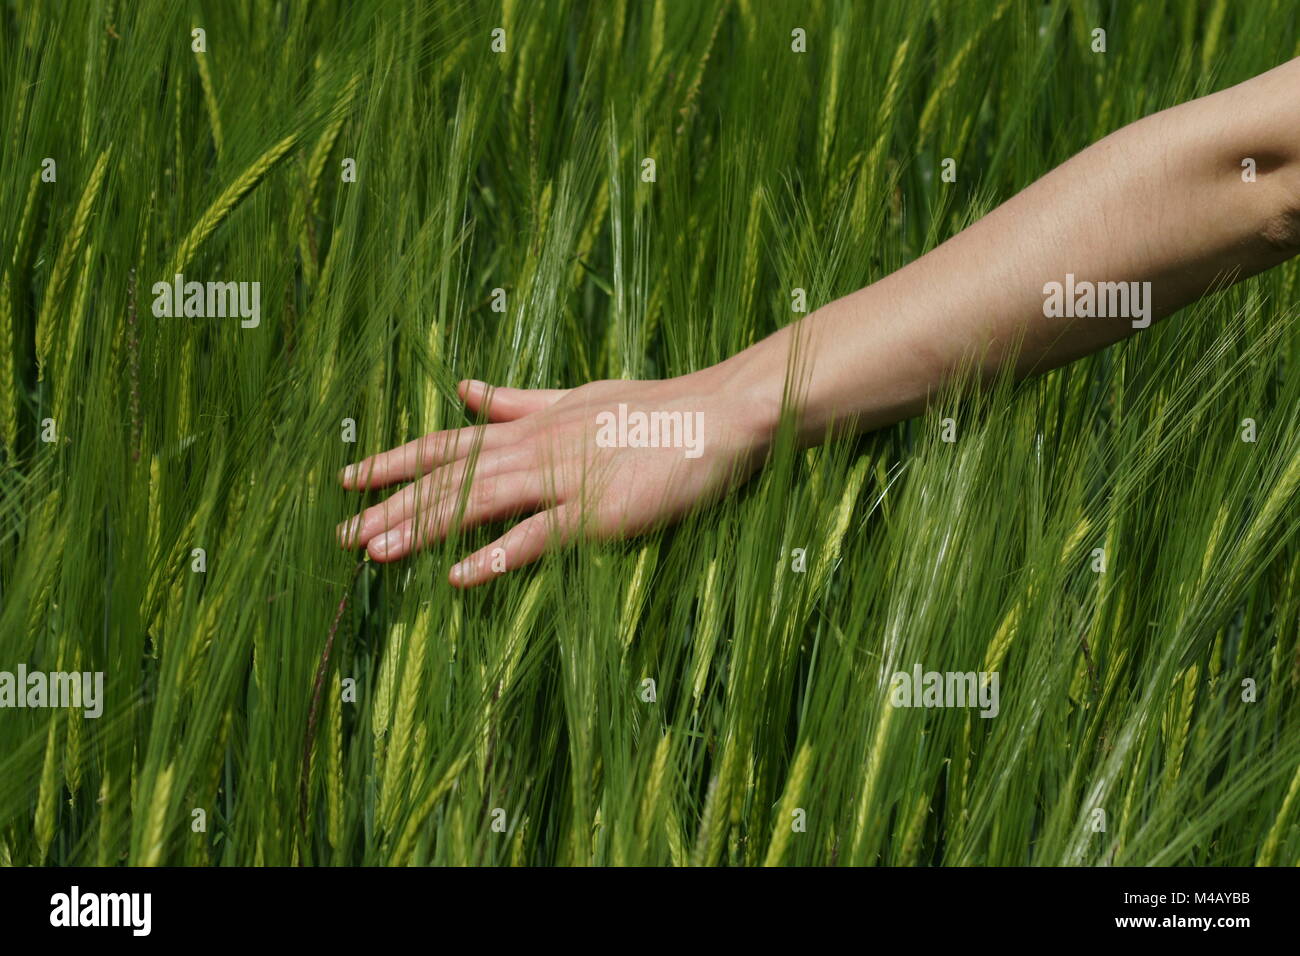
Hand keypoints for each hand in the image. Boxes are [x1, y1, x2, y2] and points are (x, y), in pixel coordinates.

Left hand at [336, 367, 776, 586]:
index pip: (448, 442)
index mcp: (530, 424)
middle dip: (392, 506)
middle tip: (343, 534)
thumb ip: (519, 399)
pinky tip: (459, 576)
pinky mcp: (598, 512)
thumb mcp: (577, 396)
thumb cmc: (654, 409)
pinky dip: (497, 556)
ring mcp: (565, 478)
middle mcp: (536, 448)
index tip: (348, 478)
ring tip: (377, 553)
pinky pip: (538, 537)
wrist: (718, 414)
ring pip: (479, 504)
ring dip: (425, 528)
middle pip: (450, 478)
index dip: (395, 461)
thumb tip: (466, 387)